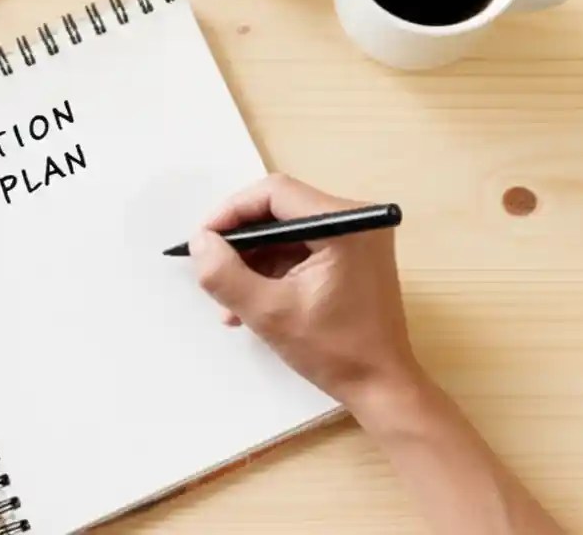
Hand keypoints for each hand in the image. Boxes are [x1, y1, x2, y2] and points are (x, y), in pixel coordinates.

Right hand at [188, 174, 418, 411]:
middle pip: (279, 210)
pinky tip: (250, 302)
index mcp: (346, 224)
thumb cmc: (335, 352)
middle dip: (241, 241)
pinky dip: (273, 271)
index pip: (275, 194)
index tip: (203, 240)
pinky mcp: (351, 256)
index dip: (232, 212)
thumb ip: (226, 275)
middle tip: (212, 268)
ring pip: (286, 232)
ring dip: (253, 261)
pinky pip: (300, 249)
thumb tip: (200, 242)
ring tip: (228, 300)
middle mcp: (357, 220)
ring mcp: (356, 238)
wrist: (382, 387)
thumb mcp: (269, 313)